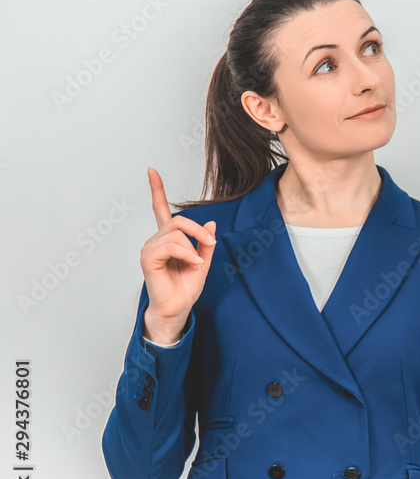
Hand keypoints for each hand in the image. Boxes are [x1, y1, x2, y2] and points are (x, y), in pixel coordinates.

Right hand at [139, 167, 216, 343]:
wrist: (178, 307)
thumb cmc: (186, 288)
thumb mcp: (203, 261)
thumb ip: (205, 242)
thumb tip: (211, 223)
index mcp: (168, 239)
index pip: (159, 209)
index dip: (156, 190)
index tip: (151, 171)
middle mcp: (156, 240)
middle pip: (178, 219)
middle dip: (198, 230)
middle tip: (209, 245)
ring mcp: (150, 248)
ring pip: (176, 233)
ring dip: (193, 246)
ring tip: (198, 262)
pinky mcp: (148, 258)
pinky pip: (171, 245)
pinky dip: (187, 253)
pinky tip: (192, 264)